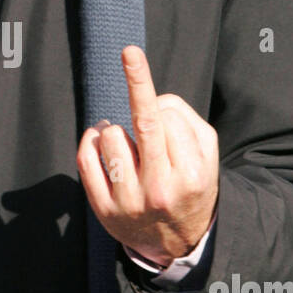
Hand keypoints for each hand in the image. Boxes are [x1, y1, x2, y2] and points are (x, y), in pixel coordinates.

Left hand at [76, 45, 218, 266]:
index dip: (162, 108)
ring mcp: (129, 201)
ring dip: (115, 129)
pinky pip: (86, 157)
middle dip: (138, 80)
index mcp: (192, 174)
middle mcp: (161, 189)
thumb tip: (153, 100)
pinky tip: (101, 141)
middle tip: (129, 51)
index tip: (154, 96)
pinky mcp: (103, 209)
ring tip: (127, 145)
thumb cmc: (191, 183)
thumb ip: (186, 120)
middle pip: (145, 122)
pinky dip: (90, 139)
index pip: (168, 118)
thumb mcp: (206, 154)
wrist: (177, 241)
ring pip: (111, 135)